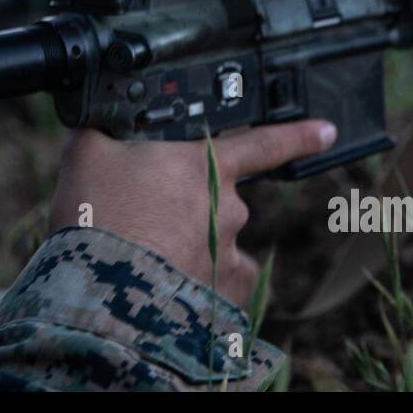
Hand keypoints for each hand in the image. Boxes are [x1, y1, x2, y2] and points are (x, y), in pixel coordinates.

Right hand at [49, 119, 336, 307]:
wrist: (103, 290)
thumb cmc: (97, 218)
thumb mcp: (86, 154)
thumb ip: (101, 130)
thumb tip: (96, 118)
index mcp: (204, 165)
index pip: (265, 143)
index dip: (297, 135)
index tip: (326, 130)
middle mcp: (228, 207)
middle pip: (219, 199)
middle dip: (188, 207)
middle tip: (143, 217)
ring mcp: (231, 253)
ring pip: (219, 243)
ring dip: (193, 245)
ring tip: (147, 255)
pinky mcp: (226, 294)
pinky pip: (222, 283)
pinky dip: (202, 283)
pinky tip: (170, 282)